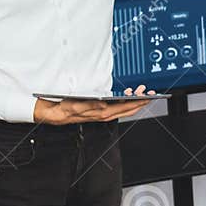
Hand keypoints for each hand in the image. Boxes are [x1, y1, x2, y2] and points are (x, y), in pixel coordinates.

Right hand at [33, 85, 154, 124]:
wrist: (56, 113)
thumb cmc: (66, 108)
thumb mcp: (77, 104)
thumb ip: (91, 105)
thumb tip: (104, 103)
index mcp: (103, 113)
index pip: (126, 108)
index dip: (138, 102)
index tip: (148, 97)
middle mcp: (106, 114)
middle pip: (128, 109)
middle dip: (140, 101)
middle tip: (149, 92)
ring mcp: (104, 113)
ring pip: (124, 108)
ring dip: (133, 100)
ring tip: (140, 91)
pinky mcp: (101, 111)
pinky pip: (118, 107)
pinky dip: (125, 101)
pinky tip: (127, 95)